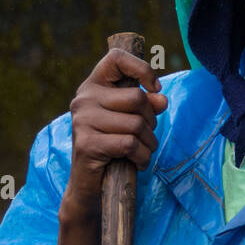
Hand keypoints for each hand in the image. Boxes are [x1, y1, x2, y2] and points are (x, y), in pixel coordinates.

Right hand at [63, 49, 167, 219]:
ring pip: (136, 124)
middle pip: (137, 98)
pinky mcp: (87, 144)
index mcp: (93, 85)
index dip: (142, 69)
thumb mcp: (131, 121)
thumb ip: (146, 106)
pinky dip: (142, 157)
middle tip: (146, 136)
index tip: (154, 89)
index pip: (117, 58)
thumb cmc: (113, 148)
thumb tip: (162, 99)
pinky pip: (130, 144)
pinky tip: (138, 163)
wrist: (89, 186)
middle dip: (151, 121)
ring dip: (149, 144)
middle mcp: (84, 99)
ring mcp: (82, 121)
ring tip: (142, 152)